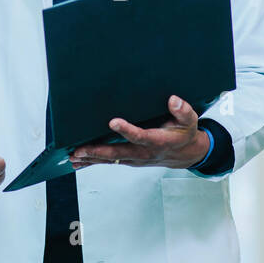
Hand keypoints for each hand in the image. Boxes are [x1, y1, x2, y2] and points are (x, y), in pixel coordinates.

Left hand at [70, 95, 209, 169]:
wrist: (185, 154)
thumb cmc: (184, 134)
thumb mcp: (190, 121)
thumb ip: (183, 111)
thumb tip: (173, 100)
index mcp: (158, 141)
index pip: (140, 136)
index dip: (127, 130)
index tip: (113, 122)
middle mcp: (144, 152)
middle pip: (118, 153)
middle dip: (98, 151)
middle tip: (79, 149)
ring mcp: (135, 158)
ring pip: (111, 160)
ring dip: (91, 158)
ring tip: (73, 157)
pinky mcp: (129, 160)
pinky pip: (109, 162)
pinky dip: (93, 162)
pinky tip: (78, 162)